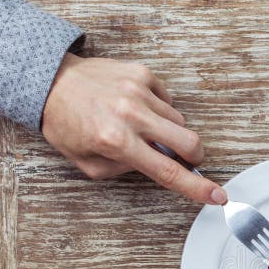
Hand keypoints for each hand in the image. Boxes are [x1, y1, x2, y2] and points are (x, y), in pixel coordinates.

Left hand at [42, 53, 227, 204]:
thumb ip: (126, 170)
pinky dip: (160, 109)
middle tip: (184, 159)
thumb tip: (156, 163)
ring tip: (145, 128)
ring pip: (179, 121)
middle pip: (188, 142)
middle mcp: (130, 115)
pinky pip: (168, 100)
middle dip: (194, 156)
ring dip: (170, 132)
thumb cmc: (66, 124)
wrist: (50, 82)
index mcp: (116, 142)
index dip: (197, 187)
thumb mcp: (89, 164)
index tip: (218, 195)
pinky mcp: (142, 74)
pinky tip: (139, 108)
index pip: (168, 171)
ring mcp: (138, 91)